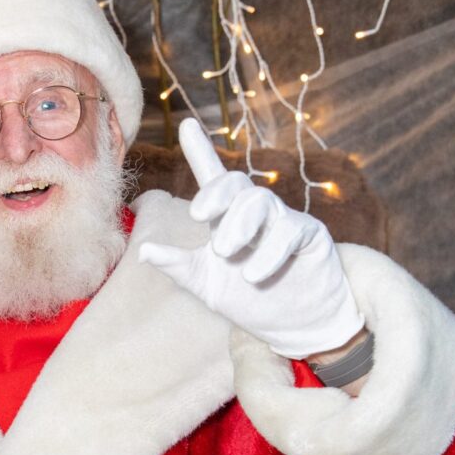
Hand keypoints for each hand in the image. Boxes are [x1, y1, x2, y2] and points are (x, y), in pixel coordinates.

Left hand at [136, 119, 363, 358]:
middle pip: (236, 183)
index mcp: (226, 220)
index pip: (213, 178)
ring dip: (239, 225)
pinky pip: (289, 229)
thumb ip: (179, 267)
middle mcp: (254, 214)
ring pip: (260, 200)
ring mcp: (284, 220)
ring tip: (227, 255)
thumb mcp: (207, 286)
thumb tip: (144, 251)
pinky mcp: (310, 234)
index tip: (186, 126)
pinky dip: (268, 253)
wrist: (294, 328)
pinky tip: (255, 276)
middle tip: (199, 220)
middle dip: (215, 196)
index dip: (200, 151)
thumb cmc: (251, 302)